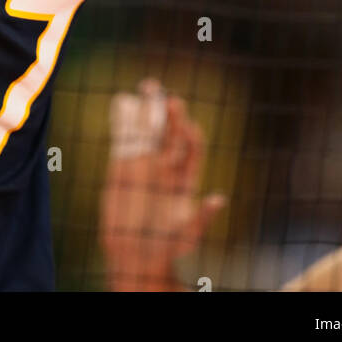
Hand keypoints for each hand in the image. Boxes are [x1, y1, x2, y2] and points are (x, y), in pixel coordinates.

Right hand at [100, 80, 225, 290]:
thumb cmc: (166, 248)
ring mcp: (143, 164)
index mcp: (183, 178)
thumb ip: (201, 217)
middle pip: (172, 133)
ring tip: (148, 86)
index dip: (190, 135)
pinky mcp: (121, 165)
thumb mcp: (187, 235)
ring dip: (149, 109)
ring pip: (149, 130)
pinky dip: (123, 122)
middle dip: (172, 114)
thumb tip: (219, 199)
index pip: (192, 148)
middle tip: (169, 96)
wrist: (134, 256)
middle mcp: (165, 166)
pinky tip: (123, 102)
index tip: (187, 126)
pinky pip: (123, 139)